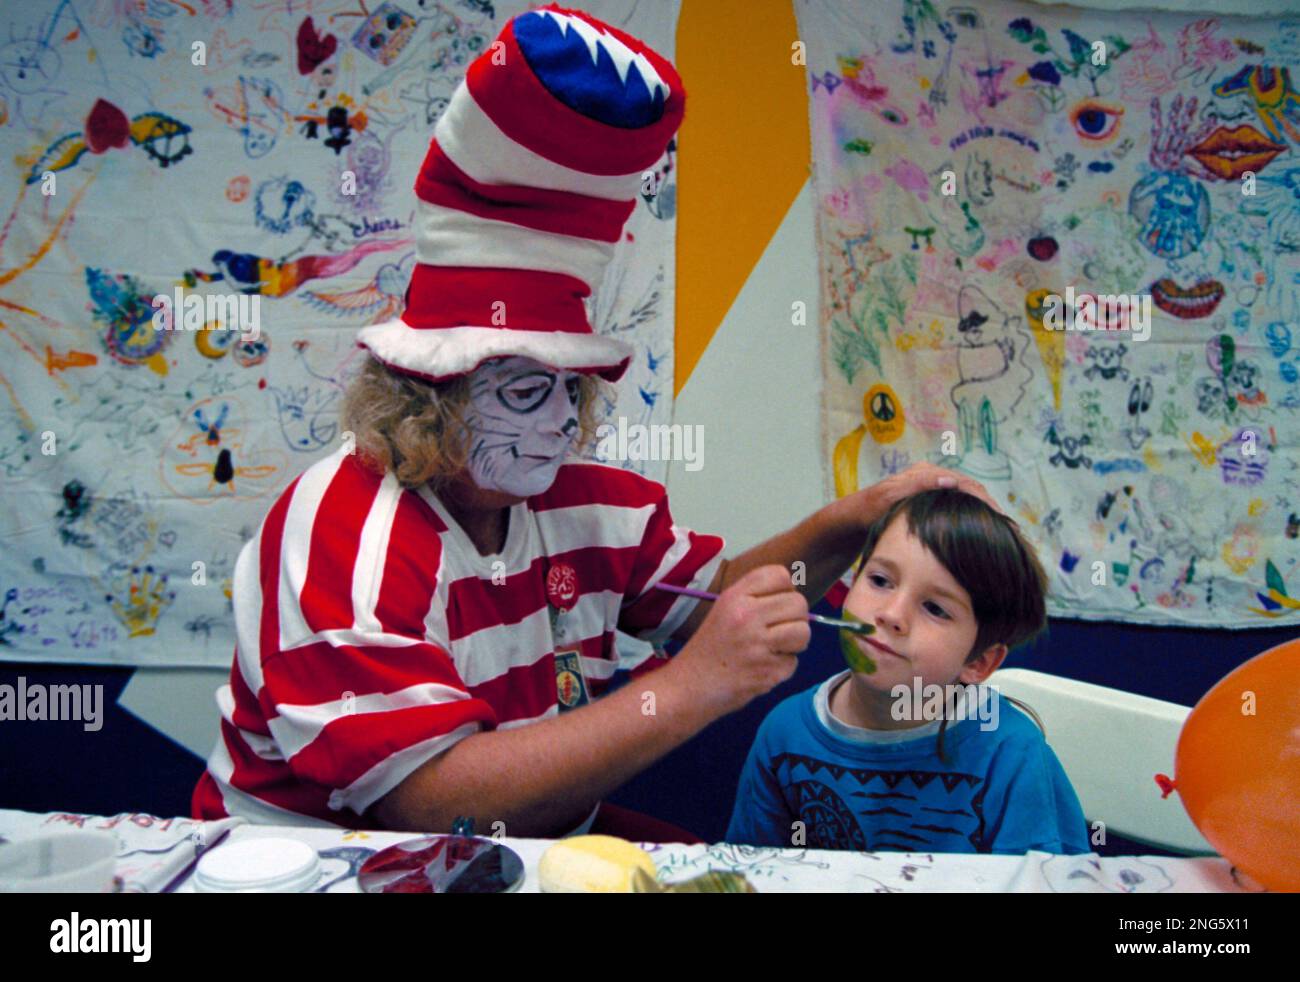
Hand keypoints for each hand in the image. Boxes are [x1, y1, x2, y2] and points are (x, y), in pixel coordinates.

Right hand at [670, 565, 809, 716]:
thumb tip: (793, 596)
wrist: (688, 686)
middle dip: (795, 618)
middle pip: (798, 604)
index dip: (784, 589)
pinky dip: (782, 667)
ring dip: (795, 642)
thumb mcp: (724, 609)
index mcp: (735, 597)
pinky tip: (762, 668)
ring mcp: (758, 645)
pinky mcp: (767, 672)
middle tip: (778, 630)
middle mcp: (747, 616)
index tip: (775, 603)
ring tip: (775, 648)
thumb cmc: (709, 646)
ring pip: (803, 632)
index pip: (780, 575)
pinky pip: (793, 662)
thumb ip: (754, 597)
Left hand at [867, 462, 1007, 520]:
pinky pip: (957, 508)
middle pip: (971, 491)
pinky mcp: (931, 504)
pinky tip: (981, 532)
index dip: (984, 500)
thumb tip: (950, 479)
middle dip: (990, 507)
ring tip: (1002, 532)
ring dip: (984, 514)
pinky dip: (971, 518)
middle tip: (1008, 528)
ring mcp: (932, 490)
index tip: (998, 517)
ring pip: (966, 500)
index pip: (965, 484)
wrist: (854, 519)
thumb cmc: (869, 509)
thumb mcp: (890, 496)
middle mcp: (932, 478)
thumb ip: (918, 485)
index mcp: (926, 473)